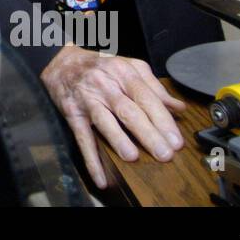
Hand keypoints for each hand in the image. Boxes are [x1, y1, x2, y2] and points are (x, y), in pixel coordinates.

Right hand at [39, 43, 186, 189]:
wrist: (61, 62)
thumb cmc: (100, 67)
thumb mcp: (128, 67)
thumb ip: (154, 87)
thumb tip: (178, 108)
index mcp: (123, 72)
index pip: (146, 96)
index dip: (162, 119)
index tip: (176, 140)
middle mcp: (105, 85)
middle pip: (128, 110)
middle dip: (148, 133)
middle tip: (165, 153)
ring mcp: (87, 100)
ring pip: (104, 121)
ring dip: (118, 139)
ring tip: (133, 156)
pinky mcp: (73, 114)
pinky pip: (82, 137)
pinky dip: (91, 159)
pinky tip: (100, 177)